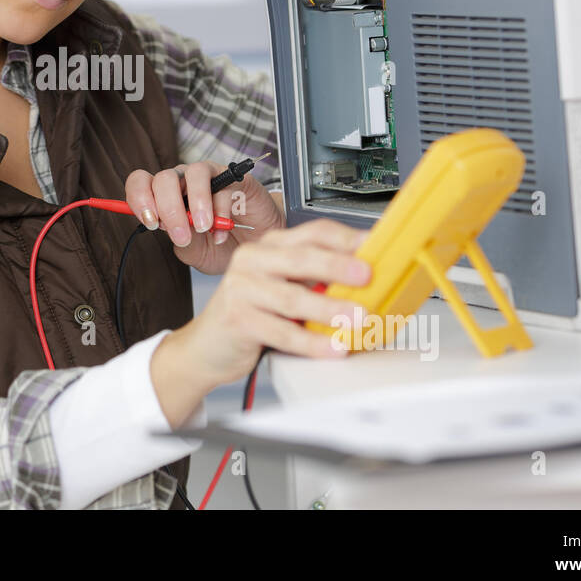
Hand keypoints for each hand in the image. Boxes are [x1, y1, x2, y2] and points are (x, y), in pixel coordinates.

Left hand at [124, 160, 285, 275]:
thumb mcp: (195, 253)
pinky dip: (220, 209)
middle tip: (182, 235)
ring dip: (195, 202)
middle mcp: (182, 183)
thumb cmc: (220, 246)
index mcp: (165, 198)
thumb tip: (169, 227)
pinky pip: (220, 182)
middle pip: (163, 179)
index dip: (139, 199)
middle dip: (169, 209)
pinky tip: (222, 230)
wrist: (255, 246)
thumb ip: (181, 241)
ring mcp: (207, 178)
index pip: (140, 183)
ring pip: (191, 173)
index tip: (150, 222)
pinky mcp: (232, 177)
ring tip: (203, 228)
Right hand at [149, 218, 371, 426]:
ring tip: (358, 318)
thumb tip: (365, 282)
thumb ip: (313, 280)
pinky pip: (281, 332)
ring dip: (330, 308)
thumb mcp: (282, 289)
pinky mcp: (237, 319)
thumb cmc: (252, 315)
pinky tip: (332, 348)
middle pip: (301, 257)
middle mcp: (252, 260)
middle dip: (338, 265)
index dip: (345, 237)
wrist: (206, 346)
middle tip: (367, 275)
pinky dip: (311, 343)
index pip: (311, 232)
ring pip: (292, 296)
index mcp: (269, 247)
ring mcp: (241, 288)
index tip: (374, 244)